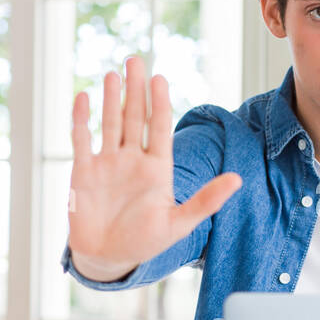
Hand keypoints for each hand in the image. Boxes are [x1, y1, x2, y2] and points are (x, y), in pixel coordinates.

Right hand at [66, 56, 240, 278]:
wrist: (108, 258)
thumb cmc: (146, 241)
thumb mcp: (180, 223)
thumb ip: (206, 200)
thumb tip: (238, 180)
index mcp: (157, 168)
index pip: (160, 127)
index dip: (159, 102)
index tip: (160, 78)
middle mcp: (132, 160)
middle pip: (134, 118)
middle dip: (135, 90)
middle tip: (135, 60)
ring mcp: (107, 164)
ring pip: (109, 123)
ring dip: (111, 99)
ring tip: (114, 73)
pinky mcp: (83, 172)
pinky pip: (81, 140)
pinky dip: (81, 120)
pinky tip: (84, 98)